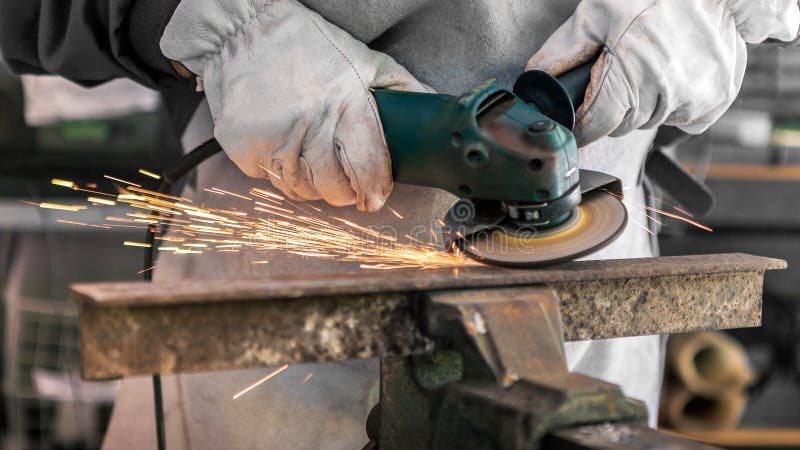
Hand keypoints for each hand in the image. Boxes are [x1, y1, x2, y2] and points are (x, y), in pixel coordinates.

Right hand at [161, 0, 430, 210]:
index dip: (374, 189)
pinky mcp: (244, 146)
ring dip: (312, 188)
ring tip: (316, 170)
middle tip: (348, 191)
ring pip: (301, 189)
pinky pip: (269, 179)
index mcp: (345, 102)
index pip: (367, 165)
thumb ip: (399, 86)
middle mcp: (309, 123)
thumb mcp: (363, 58)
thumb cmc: (307, 44)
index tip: (375, 196)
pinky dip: (280, 174)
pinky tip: (285, 152)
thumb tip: (433, 106)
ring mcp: (273, 137)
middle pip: (333, 186)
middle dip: (345, 194)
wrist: (242, 31)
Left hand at [526, 0, 799, 145]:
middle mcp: (665, 95)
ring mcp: (695, 99)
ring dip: (646, 104)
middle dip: (615, 105)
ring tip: (648, 67)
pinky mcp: (718, 97)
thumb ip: (564, 49)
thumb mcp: (597, 12)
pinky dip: (678, 105)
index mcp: (630, 78)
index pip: (594, 126)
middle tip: (619, 72)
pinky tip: (674, 77)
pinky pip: (688, 121)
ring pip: (652, 121)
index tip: (579, 114)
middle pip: (623, 124)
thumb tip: (536, 78)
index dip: (582, 121)